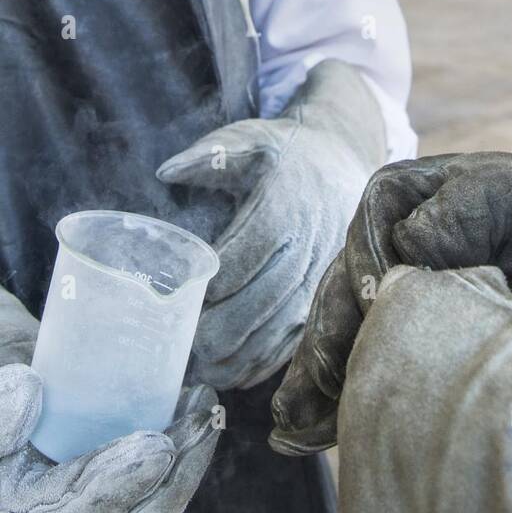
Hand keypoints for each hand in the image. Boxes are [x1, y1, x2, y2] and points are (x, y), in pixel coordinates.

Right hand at [0, 292, 220, 512]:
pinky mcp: (124, 482)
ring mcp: (101, 504)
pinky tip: (197, 407)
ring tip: (208, 407)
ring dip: (191, 457)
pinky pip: (162, 479)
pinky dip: (186, 448)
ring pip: (156, 499)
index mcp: (27, 512)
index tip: (158, 444)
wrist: (15, 388)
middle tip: (203, 420)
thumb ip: (0, 407)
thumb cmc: (3, 398)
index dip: (122, 483)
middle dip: (177, 473)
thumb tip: (30, 388)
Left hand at [157, 60, 386, 390]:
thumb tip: (167, 172)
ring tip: (205, 370)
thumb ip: (212, 153)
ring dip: (247, 350)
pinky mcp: (328, 290)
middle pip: (273, 289)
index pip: (258, 242)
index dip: (224, 274)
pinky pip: (302, 331)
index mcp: (291, 198)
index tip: (189, 294)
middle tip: (189, 345)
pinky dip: (270, 358)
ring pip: (288, 318)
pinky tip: (236, 374)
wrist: (344, 161)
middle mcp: (313, 236)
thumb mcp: (252, 138)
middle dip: (229, 323)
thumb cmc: (287, 152)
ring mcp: (324, 268)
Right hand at [269, 136, 511, 455]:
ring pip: (338, 342)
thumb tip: (411, 242)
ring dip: (318, 385)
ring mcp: (389, 300)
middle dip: (330, 344)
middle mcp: (380, 250)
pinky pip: (361, 369)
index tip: (376, 308)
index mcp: (393, 202)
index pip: (362, 244)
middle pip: (338, 299)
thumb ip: (460, 210)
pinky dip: (334, 402)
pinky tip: (308, 435)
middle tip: (333, 381)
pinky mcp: (405, 341)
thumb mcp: (509, 192)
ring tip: (298, 428)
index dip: (366, 279)